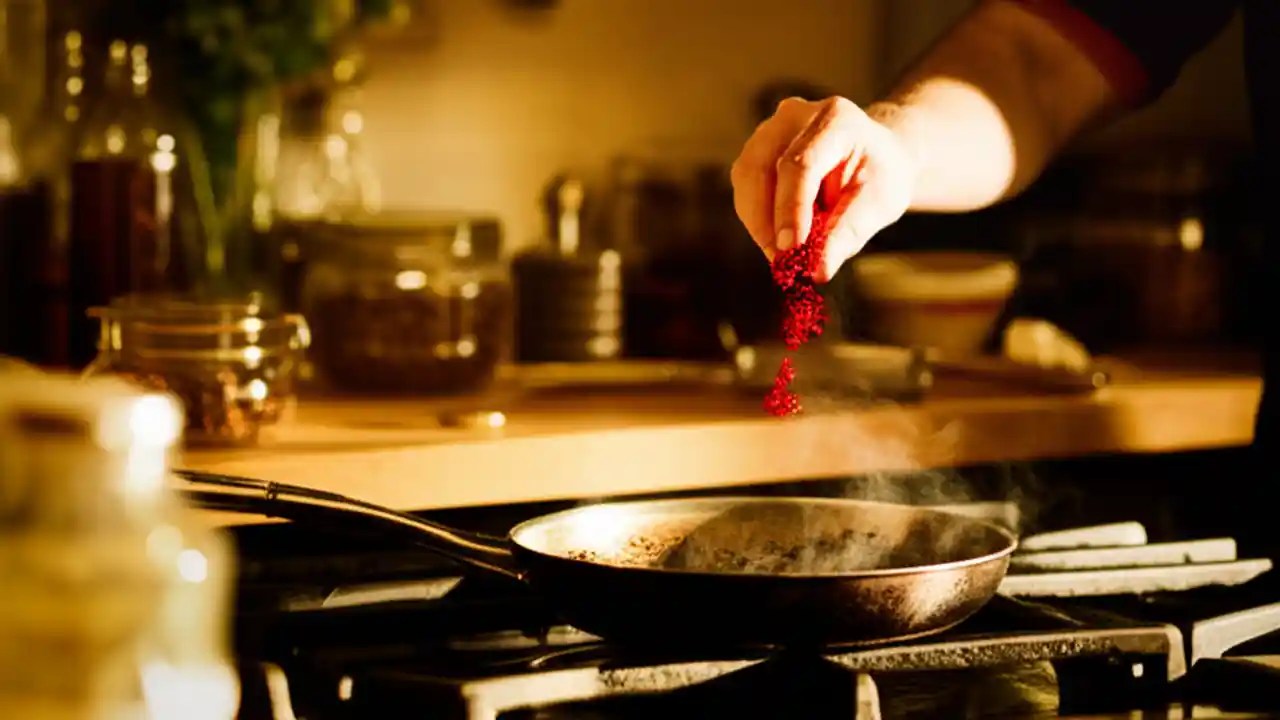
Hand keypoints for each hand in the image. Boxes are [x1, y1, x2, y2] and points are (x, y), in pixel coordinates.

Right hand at [730, 96, 917, 281]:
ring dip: (758, 222)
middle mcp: (796, 115)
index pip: (800, 164)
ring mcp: (770, 128)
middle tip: (782, 260)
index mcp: (836, 120)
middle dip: (765, 221)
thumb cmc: (879, 177)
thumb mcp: (879, 204)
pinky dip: (758, 217)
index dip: (790, 208)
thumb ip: (848, 234)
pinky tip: (778, 236)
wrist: (874, 156)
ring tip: (783, 253)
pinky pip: (745, 185)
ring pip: (745, 177)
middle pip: (760, 168)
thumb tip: (818, 271)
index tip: (791, 250)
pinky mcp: (757, 148)